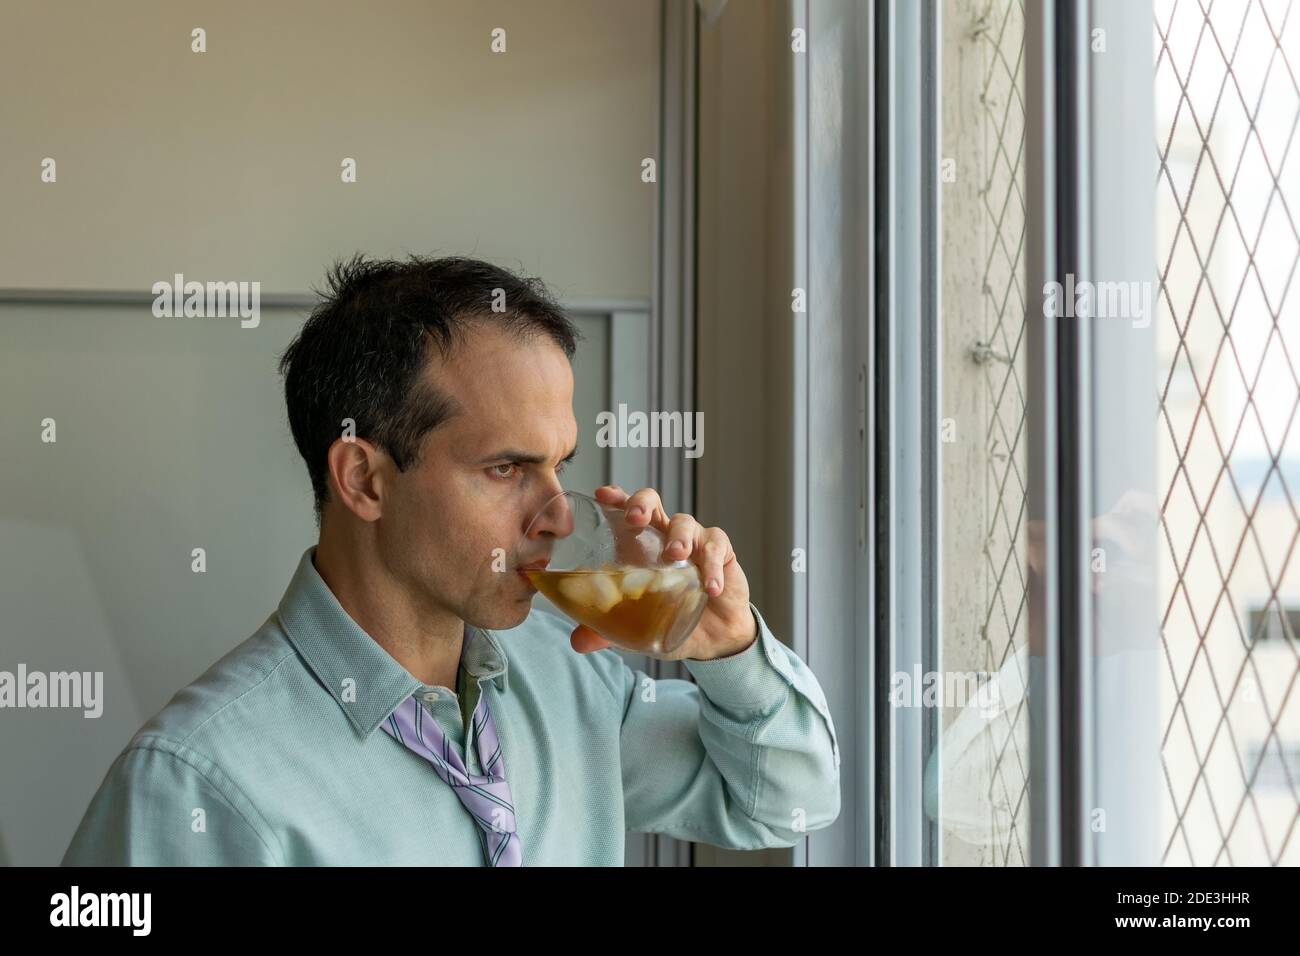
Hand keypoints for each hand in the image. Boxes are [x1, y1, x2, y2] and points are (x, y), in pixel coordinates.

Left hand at [568, 485, 757, 660]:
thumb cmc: (672, 619)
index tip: (602, 495)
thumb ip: (607, 631)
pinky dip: (712, 566)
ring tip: (675, 555)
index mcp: (640, 544)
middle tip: (635, 519)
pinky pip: (716, 548)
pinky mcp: (721, 553)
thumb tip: (578, 642)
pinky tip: (710, 587)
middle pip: (652, 503)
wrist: (713, 639)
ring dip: (678, 536)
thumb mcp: (636, 628)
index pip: (624, 511)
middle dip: (642, 504)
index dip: (614, 498)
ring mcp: (694, 541)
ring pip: (685, 522)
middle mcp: (664, 535)